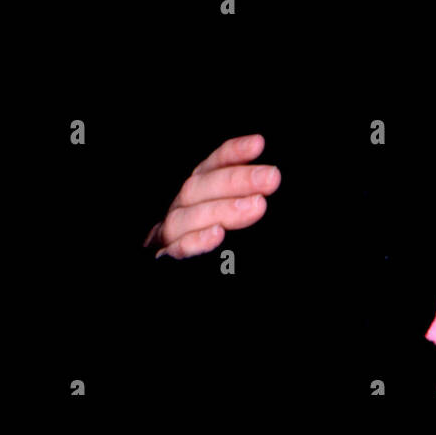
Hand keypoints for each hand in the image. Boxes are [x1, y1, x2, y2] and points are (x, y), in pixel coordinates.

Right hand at [142, 133, 280, 258]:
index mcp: (198, 195)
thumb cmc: (223, 253)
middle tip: (271, 177)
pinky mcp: (164, 260)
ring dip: (222, 208)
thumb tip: (271, 182)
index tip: (258, 143)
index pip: (211, 167)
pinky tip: (217, 234)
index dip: (232, 153)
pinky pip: (173, 249)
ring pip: (185, 216)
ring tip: (257, 206)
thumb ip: (248, 203)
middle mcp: (180, 210)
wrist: (188, 290)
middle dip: (236, 179)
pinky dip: (195, 241)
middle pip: (199, 187)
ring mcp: (168, 235)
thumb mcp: (235, 218)